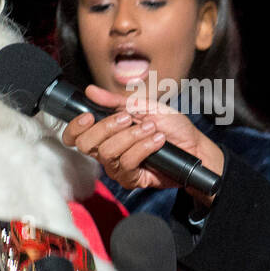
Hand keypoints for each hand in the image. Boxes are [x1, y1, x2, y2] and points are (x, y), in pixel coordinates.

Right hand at [60, 85, 223, 203]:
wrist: (194, 146)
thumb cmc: (171, 127)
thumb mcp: (144, 106)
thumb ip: (115, 101)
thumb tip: (91, 91)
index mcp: (106, 133)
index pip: (75, 136)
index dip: (76, 127)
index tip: (90, 116)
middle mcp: (107, 152)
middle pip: (86, 145)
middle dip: (107, 127)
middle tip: (128, 119)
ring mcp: (118, 167)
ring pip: (108, 153)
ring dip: (132, 136)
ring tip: (152, 128)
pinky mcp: (132, 179)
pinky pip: (128, 163)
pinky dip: (143, 148)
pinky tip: (157, 141)